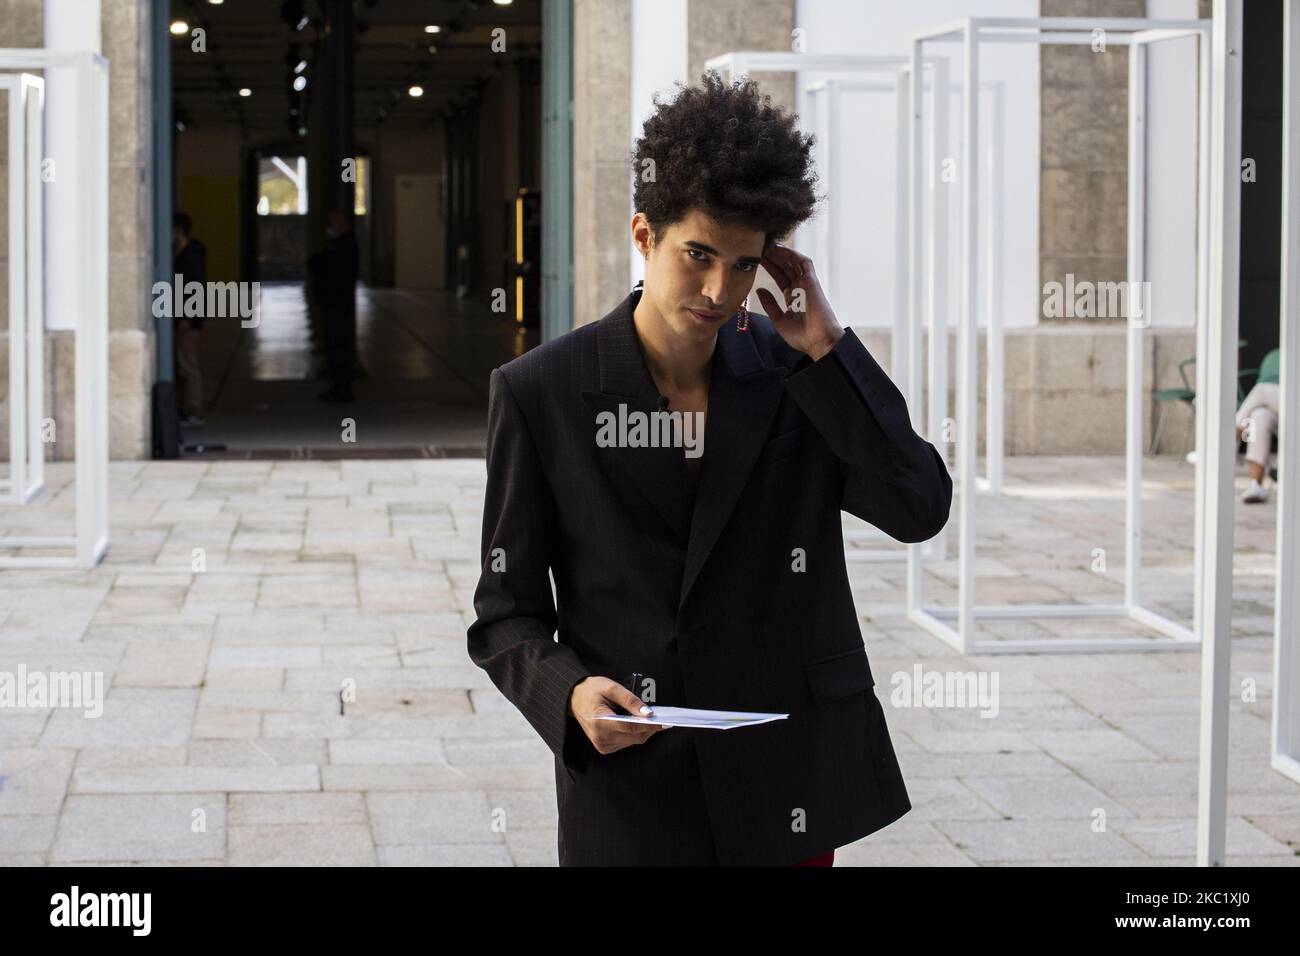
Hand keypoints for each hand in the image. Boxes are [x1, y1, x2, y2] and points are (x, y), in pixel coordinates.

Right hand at [569, 676, 663, 754]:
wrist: (574, 699)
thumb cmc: (591, 691)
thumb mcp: (611, 688)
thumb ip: (631, 700)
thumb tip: (648, 713)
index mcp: (600, 722)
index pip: (631, 728)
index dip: (650, 725)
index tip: (665, 722)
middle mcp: (601, 738)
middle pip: (635, 737)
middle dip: (649, 727)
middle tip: (659, 716)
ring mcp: (602, 745)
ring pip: (633, 741)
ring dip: (642, 730)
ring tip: (645, 717)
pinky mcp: (605, 748)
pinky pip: (627, 742)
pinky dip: (634, 733)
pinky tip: (633, 722)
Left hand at [755, 243, 843, 360]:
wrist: (818, 341)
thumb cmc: (801, 336)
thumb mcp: (779, 319)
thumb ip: (769, 304)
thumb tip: (759, 290)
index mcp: (792, 297)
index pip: (780, 277)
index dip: (770, 267)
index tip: (757, 259)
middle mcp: (800, 288)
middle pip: (786, 267)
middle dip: (773, 257)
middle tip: (760, 247)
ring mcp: (806, 284)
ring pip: (793, 263)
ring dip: (781, 253)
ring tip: (767, 245)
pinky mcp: (812, 281)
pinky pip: (804, 263)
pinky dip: (793, 254)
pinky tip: (780, 249)